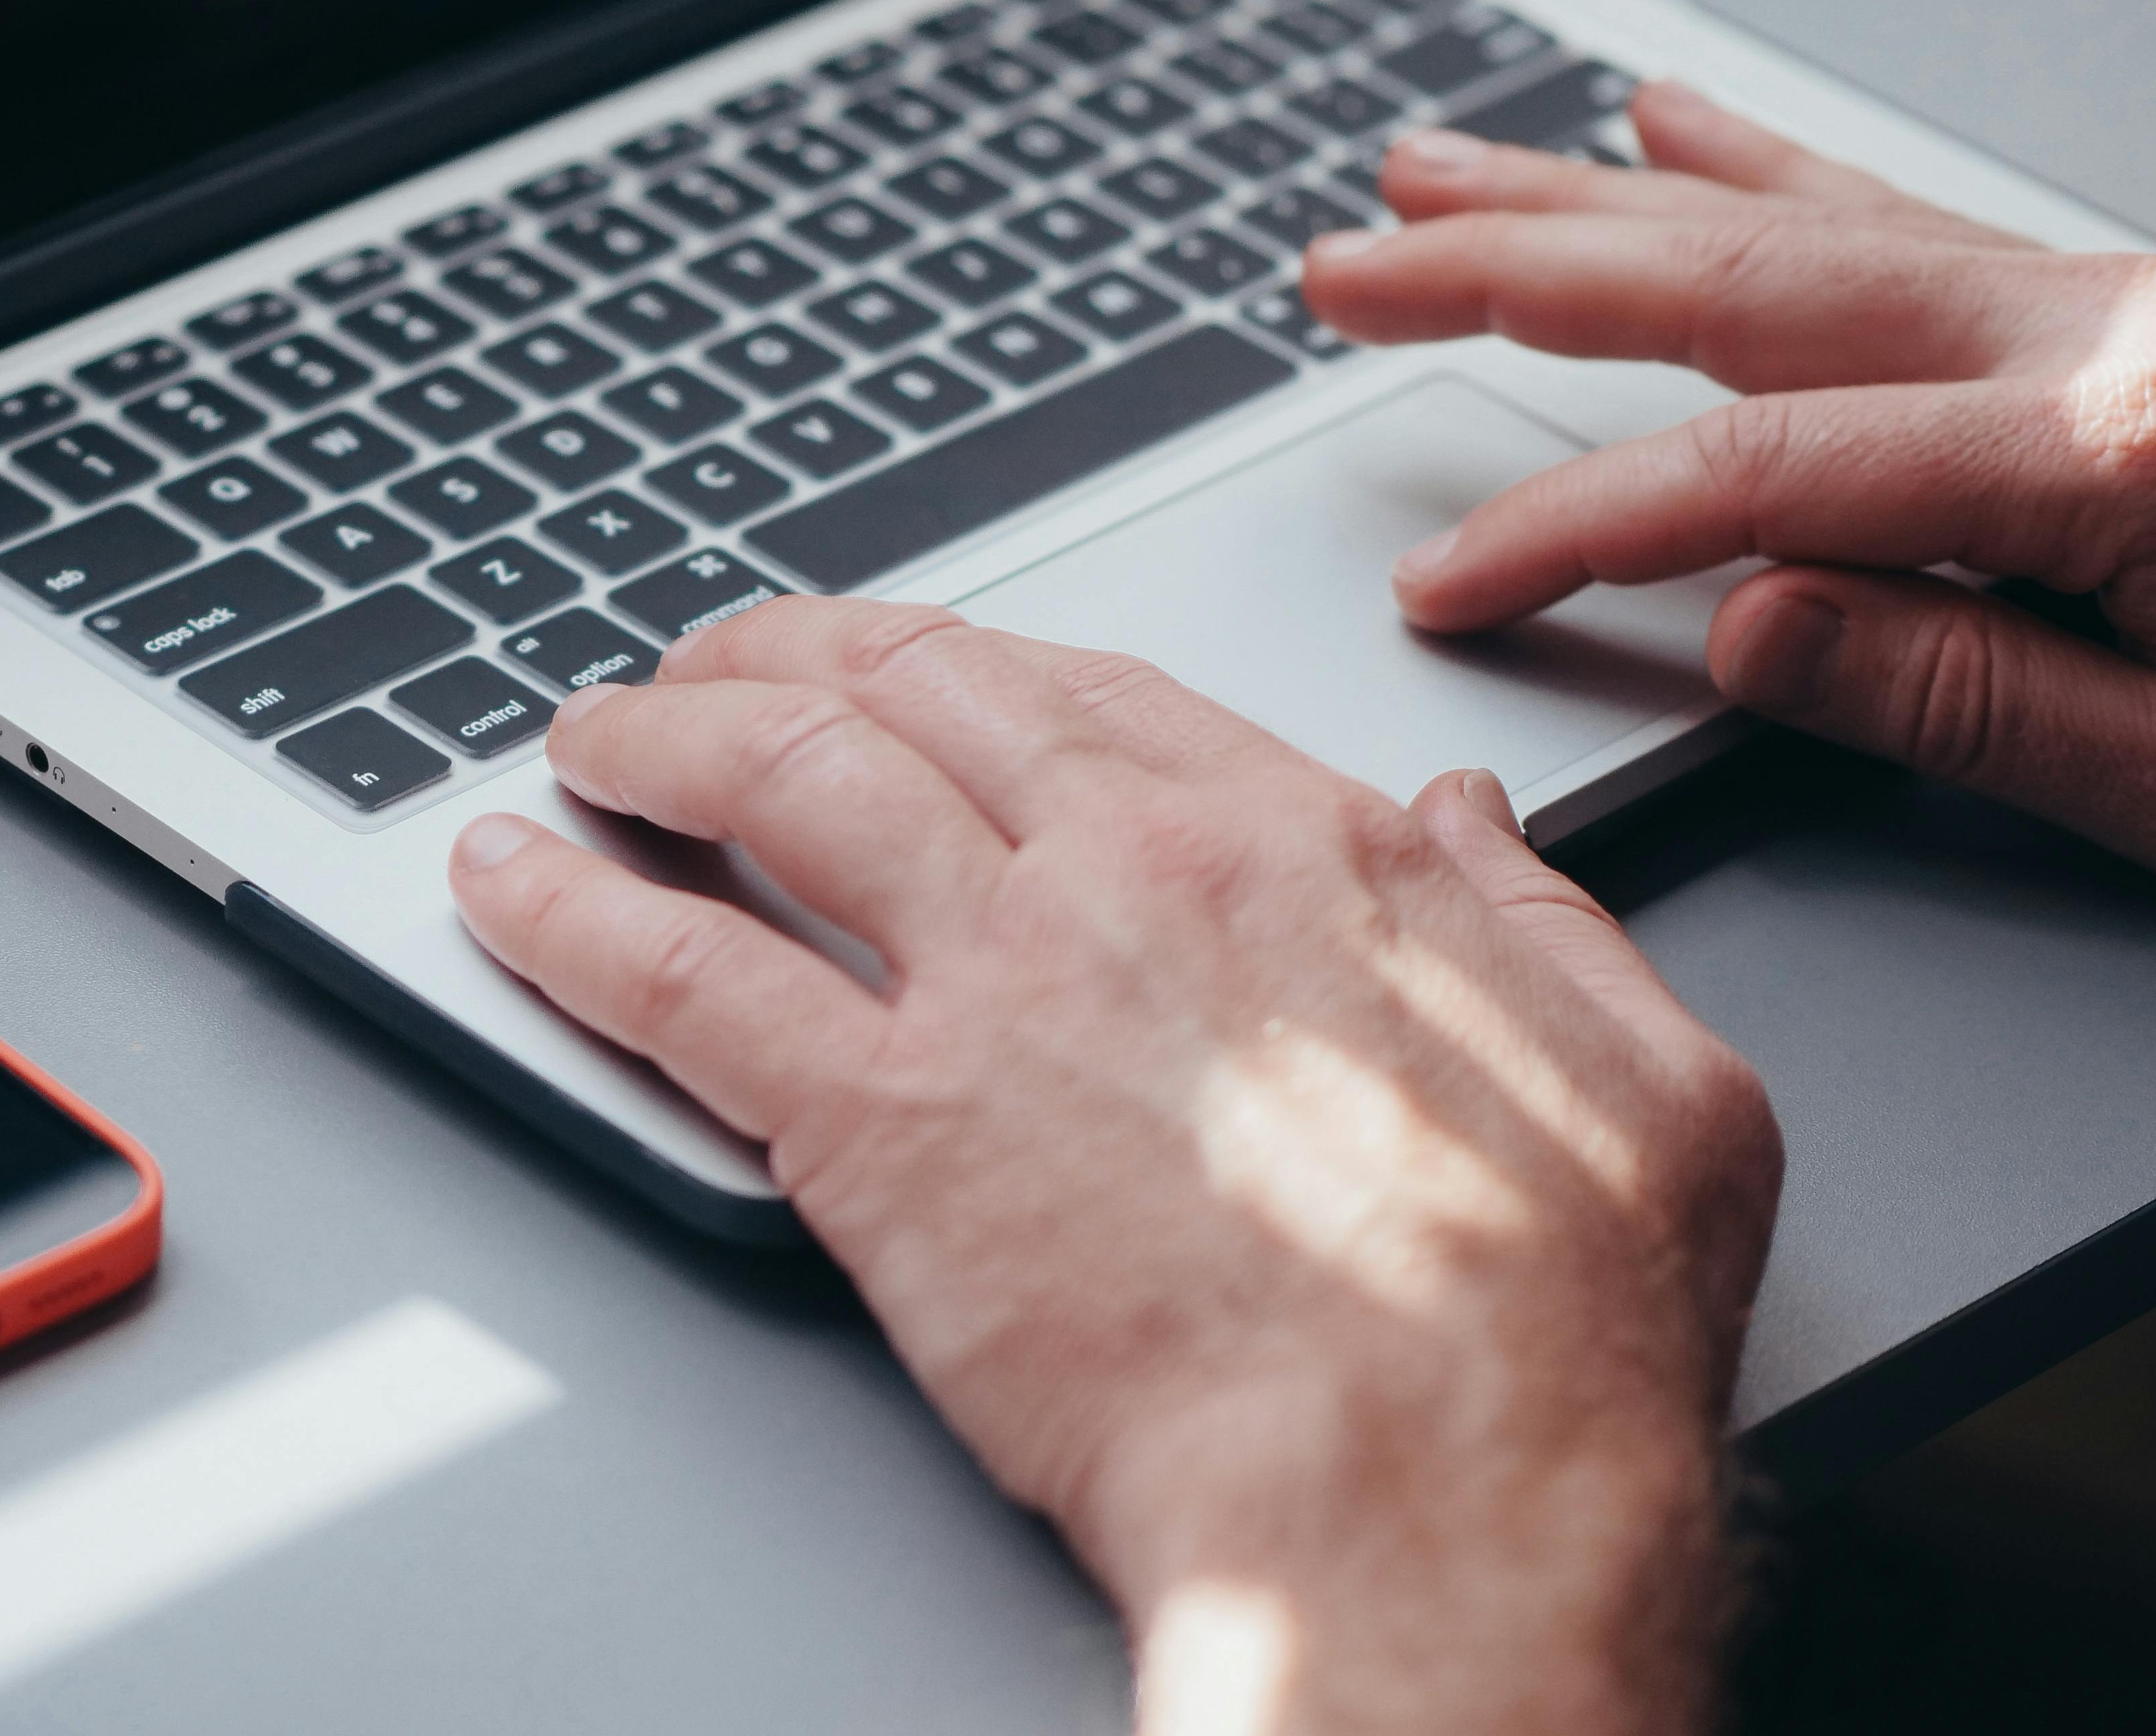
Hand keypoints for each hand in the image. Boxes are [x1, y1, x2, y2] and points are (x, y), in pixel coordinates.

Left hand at [446, 599, 1780, 1735]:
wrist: (1438, 1499)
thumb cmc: (1552, 1334)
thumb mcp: (1652, 1082)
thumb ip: (1545, 930)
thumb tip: (1469, 834)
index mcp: (1295, 851)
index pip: (1081, 691)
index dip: (960, 664)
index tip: (905, 667)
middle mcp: (1123, 876)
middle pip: (905, 693)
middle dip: (785, 657)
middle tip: (712, 667)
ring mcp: (989, 988)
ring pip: (775, 783)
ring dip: (660, 736)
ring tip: (589, 734)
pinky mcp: (874, 1130)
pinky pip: (678, 978)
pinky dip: (568, 912)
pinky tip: (503, 874)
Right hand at [1303, 82, 2155, 892]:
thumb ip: (1969, 699)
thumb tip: (1752, 616)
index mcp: (2118, 459)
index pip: (1767, 482)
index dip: (1578, 528)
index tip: (1448, 577)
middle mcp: (2103, 339)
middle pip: (1740, 284)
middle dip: (1511, 273)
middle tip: (1345, 272)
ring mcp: (2115, 302)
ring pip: (1797, 225)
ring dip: (1593, 199)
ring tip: (1439, 171)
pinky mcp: (2129, 310)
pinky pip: (1901, 214)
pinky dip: (1766, 169)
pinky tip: (1673, 128)